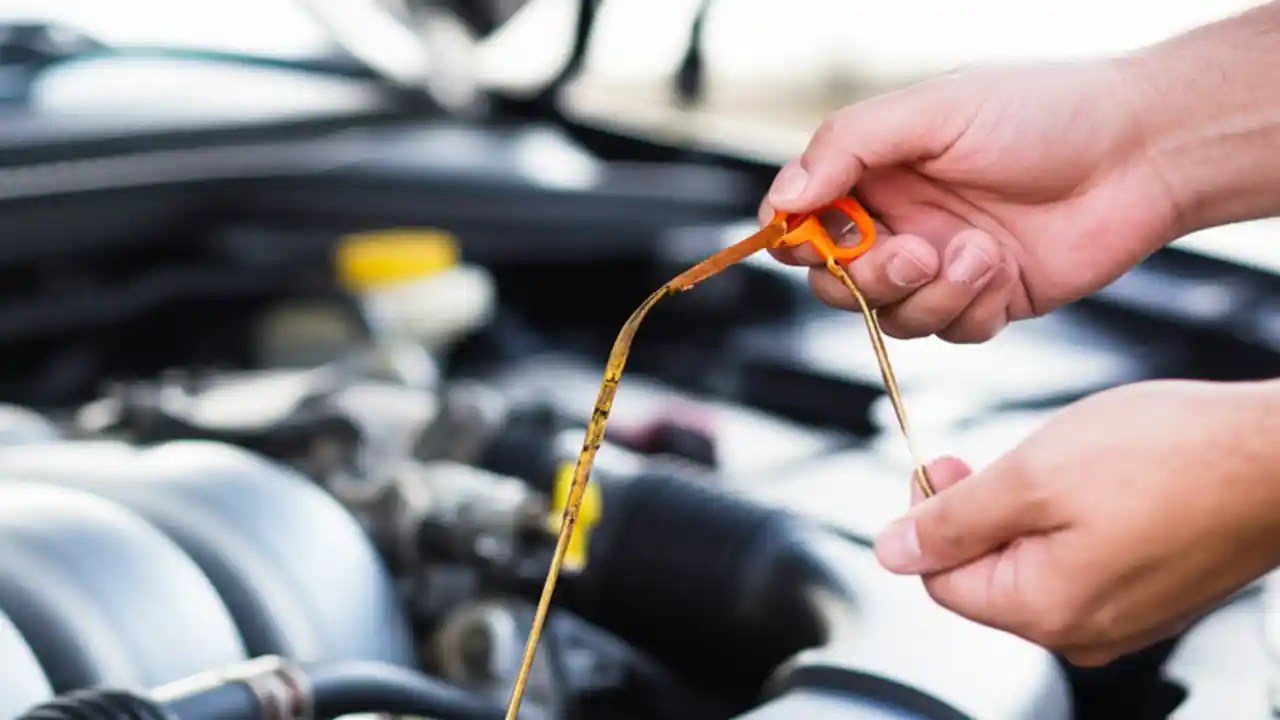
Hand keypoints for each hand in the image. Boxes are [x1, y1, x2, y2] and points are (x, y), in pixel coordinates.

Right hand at [760, 61, 1179, 342]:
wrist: (1142, 152)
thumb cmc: (1044, 112)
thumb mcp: (934, 111)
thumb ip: (848, 147)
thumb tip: (781, 198)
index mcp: (878, 171)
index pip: (804, 218)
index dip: (796, 238)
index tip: (808, 243)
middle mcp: (903, 220)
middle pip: (837, 282)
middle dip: (868, 277)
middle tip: (916, 252)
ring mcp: (942, 264)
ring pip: (892, 316)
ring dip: (931, 293)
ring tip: (982, 251)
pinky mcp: (987, 300)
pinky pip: (950, 331)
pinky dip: (971, 307)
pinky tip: (1005, 268)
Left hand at [873, 379, 1279, 665]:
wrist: (1279, 454)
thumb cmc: (1171, 457)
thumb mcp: (1031, 477)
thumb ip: (953, 521)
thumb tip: (892, 551)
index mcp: (1045, 611)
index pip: (941, 580)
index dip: (927, 518)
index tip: (939, 466)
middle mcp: (1083, 632)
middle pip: (985, 576)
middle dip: (978, 513)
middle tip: (997, 459)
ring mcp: (1122, 617)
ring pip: (1032, 564)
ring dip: (1025, 512)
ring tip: (1059, 464)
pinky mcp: (1151, 593)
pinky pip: (1080, 561)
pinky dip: (1069, 521)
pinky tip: (1096, 483)